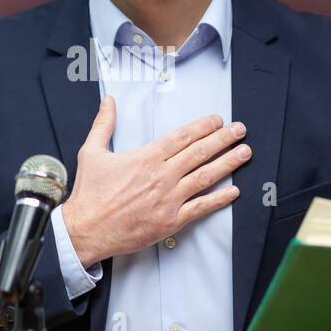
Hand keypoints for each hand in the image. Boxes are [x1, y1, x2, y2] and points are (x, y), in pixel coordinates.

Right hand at [60, 94, 250, 266]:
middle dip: (223, 139)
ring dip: (228, 163)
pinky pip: (200, 207)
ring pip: (205, 177)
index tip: (218, 120)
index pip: (182, 137)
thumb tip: (107, 100)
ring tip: (244, 152)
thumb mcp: (91, 152)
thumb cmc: (89, 194)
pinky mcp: (171, 220)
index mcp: (145, 158)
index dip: (203, 126)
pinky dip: (219, 199)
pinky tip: (234, 191)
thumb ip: (103, 124)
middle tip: (240, 130)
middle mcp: (161, 176)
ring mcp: (168, 199)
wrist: (86, 229)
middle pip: (199, 153)